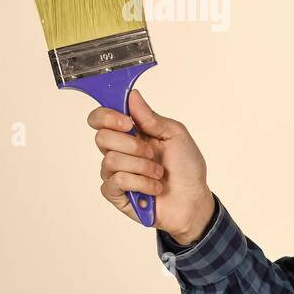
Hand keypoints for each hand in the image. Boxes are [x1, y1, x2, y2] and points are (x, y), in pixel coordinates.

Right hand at [88, 89, 214, 243]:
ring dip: (142, 166)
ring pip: (111, 160)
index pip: (100, 118)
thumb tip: (132, 95)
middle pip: (101, 137)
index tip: (127, 123)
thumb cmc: (186, 167)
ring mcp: (114, 172)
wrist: (193, 199)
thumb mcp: (176, 135)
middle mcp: (118, 150)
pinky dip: (141, 183)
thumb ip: (152, 117)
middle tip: (152, 153)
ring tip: (158, 173)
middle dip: (132, 145)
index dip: (107, 117)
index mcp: (131, 133)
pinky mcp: (115, 193)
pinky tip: (154, 188)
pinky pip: (117, 181)